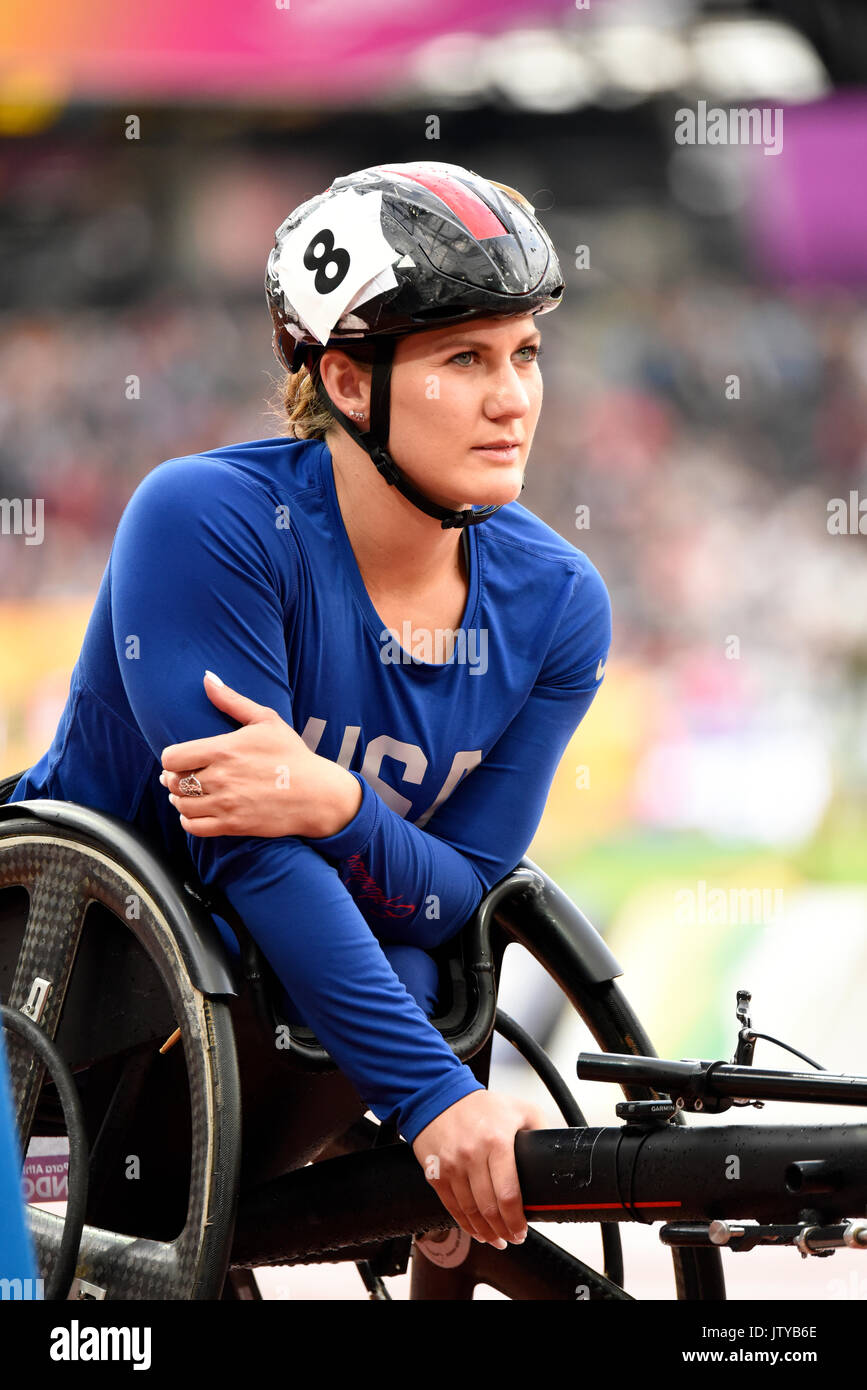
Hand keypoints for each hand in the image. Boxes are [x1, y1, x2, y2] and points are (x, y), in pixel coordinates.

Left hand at [159, 671, 360, 838]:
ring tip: (189, 793)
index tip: (181, 759)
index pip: (171, 757)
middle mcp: (221, 778)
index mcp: (224, 750)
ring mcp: (226, 804)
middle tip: (183, 775)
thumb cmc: (292, 754)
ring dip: (180, 799)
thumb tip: (207, 678)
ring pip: (181, 805)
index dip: (171, 758)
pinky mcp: (233, 825)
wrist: (317, 793)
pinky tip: (197, 811)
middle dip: (173, 778)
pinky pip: (194, 827)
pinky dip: (189, 820)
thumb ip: (231, 700)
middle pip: (172, 781)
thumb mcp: (266, 719)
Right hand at [412, 1090, 548, 1247]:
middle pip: (489, 1208)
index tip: (523, 1230)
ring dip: (485, 1232)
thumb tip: (558, 1154)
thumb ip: (541, 1131)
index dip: (516, 1220)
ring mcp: (452, 1166)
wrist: (440, 1096)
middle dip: (504, 1230)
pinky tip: (476, 1230)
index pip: (508, 1194)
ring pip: (470, 1212)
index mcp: (497, 1141)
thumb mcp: (520, 1109)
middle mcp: (472, 1155)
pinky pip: (451, 1207)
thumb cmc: (482, 1105)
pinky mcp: (436, 1173)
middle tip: (513, 1237)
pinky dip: (465, 1224)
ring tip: (497, 1238)